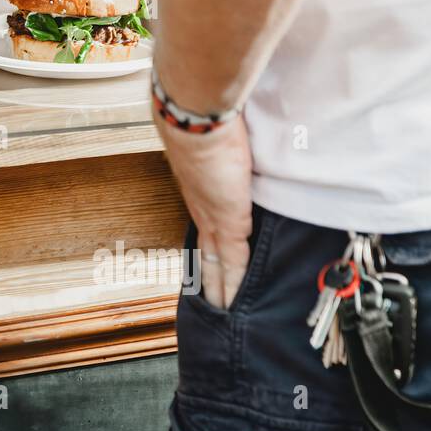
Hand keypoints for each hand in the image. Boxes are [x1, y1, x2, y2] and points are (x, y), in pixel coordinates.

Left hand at [156, 113, 253, 308]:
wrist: (193, 117)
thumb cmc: (205, 118)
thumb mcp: (217, 139)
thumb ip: (226, 147)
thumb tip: (234, 139)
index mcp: (199, 191)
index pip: (204, 231)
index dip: (208, 252)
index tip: (209, 270)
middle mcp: (201, 209)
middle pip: (205, 256)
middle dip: (210, 281)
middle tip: (214, 306)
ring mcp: (212, 217)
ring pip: (216, 264)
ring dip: (221, 289)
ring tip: (223, 313)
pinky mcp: (228, 221)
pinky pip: (234, 262)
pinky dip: (236, 284)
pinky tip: (236, 303)